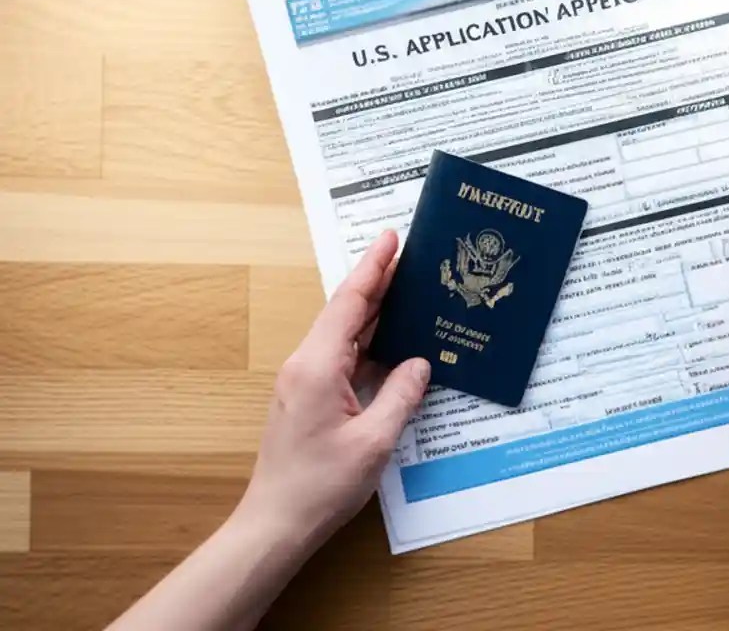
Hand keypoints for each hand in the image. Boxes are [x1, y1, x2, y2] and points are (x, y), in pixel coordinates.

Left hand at [238, 230, 430, 545]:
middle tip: (409, 255)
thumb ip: (401, 395)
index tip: (391, 237)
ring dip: (373, 311)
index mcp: (318, 366)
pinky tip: (391, 340)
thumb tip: (419, 363)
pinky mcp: (308, 398)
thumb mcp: (374, 441)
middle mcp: (306, 365)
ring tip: (406, 288)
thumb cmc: (321, 485)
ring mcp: (304, 381)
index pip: (350, 303)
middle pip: (345, 311)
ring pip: (343, 334)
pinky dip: (368, 341)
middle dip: (377, 281)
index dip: (373, 268)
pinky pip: (342, 357)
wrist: (277, 523)